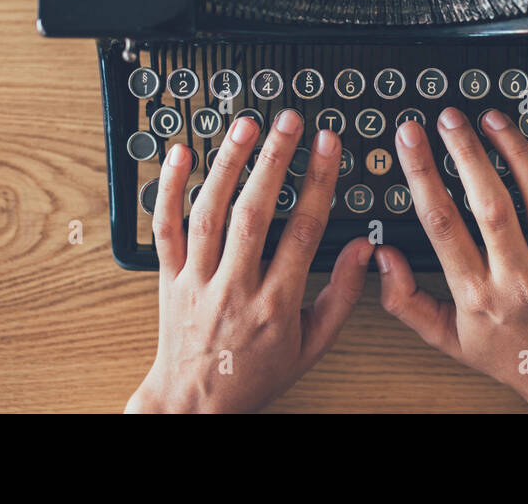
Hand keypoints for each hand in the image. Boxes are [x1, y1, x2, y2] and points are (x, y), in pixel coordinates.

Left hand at [126, 109, 373, 412]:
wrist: (193, 405)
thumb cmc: (254, 375)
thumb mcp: (312, 346)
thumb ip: (341, 295)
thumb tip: (364, 250)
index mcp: (275, 304)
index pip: (302, 231)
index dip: (318, 182)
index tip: (328, 145)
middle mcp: (234, 287)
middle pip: (254, 213)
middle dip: (274, 160)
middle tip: (288, 122)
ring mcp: (196, 280)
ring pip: (209, 213)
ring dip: (227, 163)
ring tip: (245, 125)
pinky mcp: (167, 278)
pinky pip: (164, 228)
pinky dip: (168, 188)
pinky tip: (180, 153)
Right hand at [377, 108, 527, 412]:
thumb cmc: (511, 357)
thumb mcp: (447, 340)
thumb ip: (405, 300)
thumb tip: (380, 257)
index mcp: (476, 293)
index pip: (441, 223)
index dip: (422, 173)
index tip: (409, 137)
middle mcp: (516, 276)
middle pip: (489, 204)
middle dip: (465, 153)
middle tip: (448, 118)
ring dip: (515, 152)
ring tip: (492, 119)